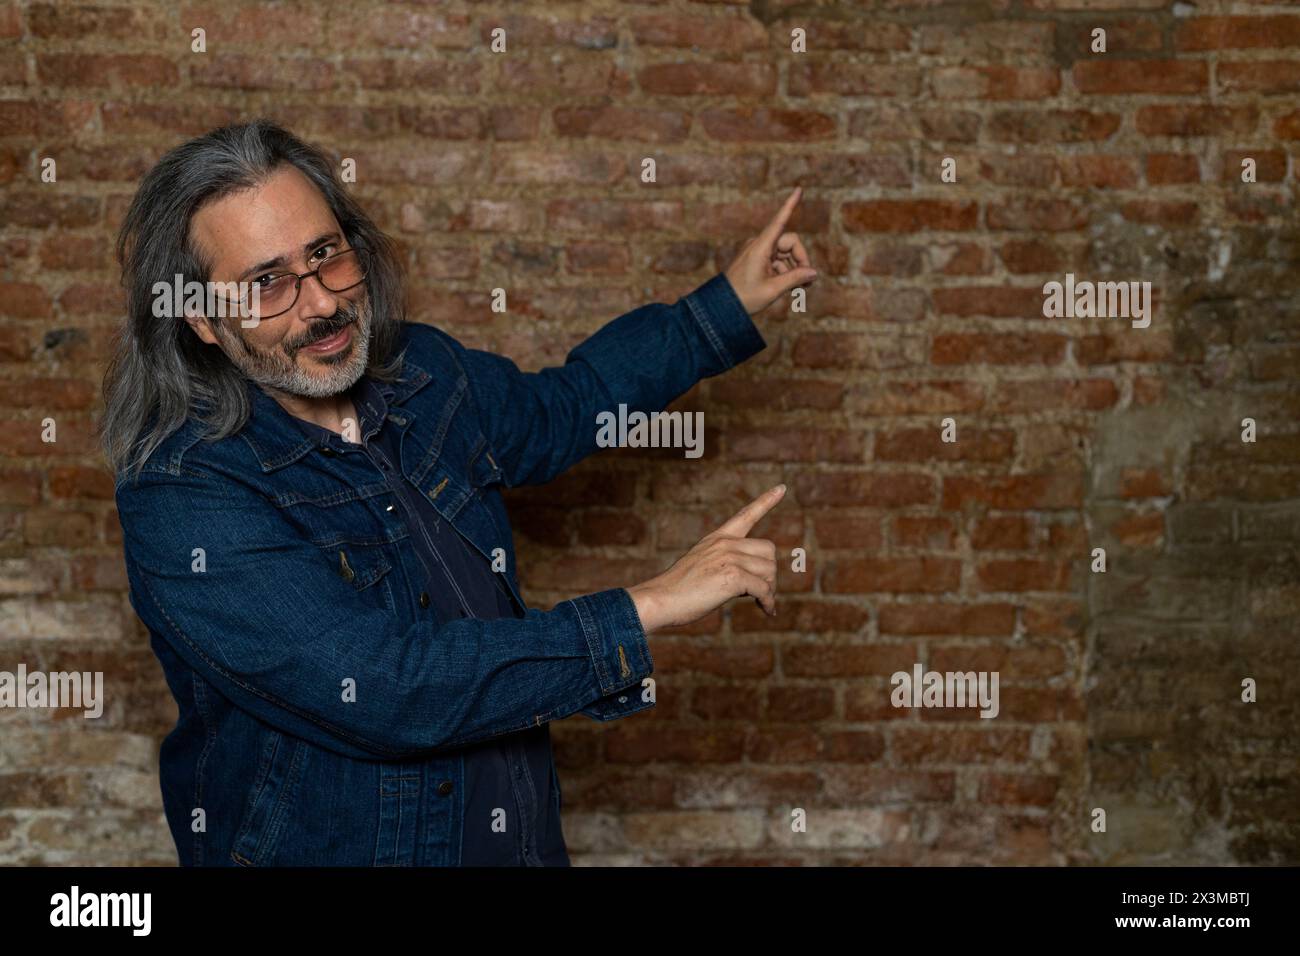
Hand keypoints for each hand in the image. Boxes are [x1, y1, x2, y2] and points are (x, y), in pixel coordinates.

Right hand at [627, 484, 785, 632]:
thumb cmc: (676, 589)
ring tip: (761, 602)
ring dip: (770, 589)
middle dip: (769, 572)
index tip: (782, 488)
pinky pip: (764, 590)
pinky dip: (769, 602)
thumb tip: (750, 579)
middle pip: (769, 550)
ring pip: (770, 571)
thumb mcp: (701, 565)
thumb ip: (723, 563)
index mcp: (717, 538)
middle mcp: (725, 544)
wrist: (659, 599)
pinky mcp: (733, 577)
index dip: (766, 501)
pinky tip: (768, 611)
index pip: (746, 515)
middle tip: (761, 590)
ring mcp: (729, 558)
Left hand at [723, 187, 817, 315]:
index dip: (790, 205)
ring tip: (800, 290)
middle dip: (801, 259)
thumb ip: (795, 278)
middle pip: (790, 242)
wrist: (722, 306)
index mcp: (760, 247)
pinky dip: (785, 271)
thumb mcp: (773, 289)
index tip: (799, 189)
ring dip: (794, 268)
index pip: (779, 221)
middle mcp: (759, 245)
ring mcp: (758, 252)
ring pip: (786, 253)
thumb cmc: (745, 298)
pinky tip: (789, 287)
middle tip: (808, 282)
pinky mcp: (757, 260)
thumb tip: (814, 272)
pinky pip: (778, 260)